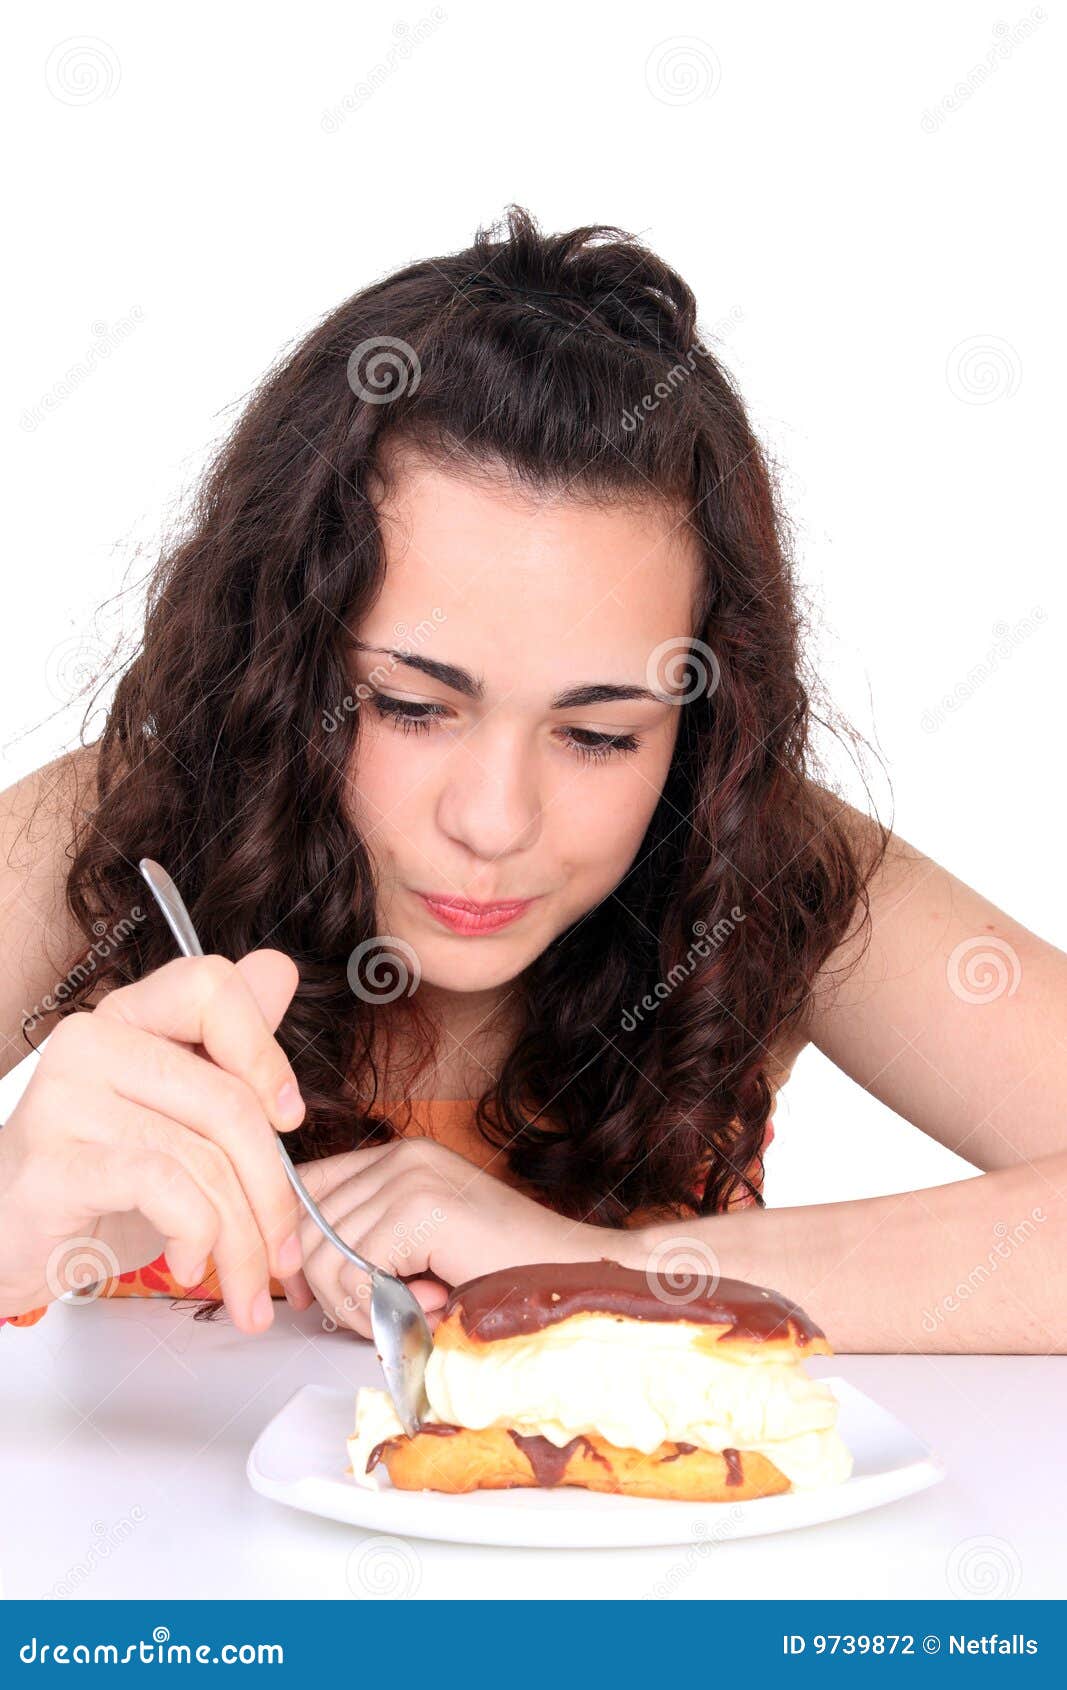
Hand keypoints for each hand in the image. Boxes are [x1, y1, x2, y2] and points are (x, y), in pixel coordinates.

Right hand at [0, 950, 307, 1334]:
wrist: (11, 1244)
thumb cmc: (101, 1180)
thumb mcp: (176, 1114)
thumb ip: (227, 1050)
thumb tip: (279, 972)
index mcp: (130, 1015)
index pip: (212, 984)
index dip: (264, 1050)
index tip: (288, 1120)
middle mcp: (92, 1040)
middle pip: (228, 1098)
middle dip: (273, 1191)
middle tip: (284, 1251)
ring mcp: (65, 1097)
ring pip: (202, 1157)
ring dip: (241, 1237)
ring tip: (246, 1278)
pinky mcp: (52, 1163)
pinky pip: (163, 1186)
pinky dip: (196, 1235)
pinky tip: (189, 1262)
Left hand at [282, 1137, 621, 1337]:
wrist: (574, 1279)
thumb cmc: (505, 1276)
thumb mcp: (421, 1251)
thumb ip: (368, 1243)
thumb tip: (294, 1269)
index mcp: (401, 1157)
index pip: (308, 1186)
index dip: (295, 1244)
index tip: (306, 1295)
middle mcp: (402, 1155)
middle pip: (306, 1226)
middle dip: (328, 1290)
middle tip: (381, 1319)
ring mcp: (411, 1175)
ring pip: (323, 1254)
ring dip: (358, 1307)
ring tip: (414, 1315)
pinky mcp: (421, 1206)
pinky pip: (352, 1270)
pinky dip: (377, 1311)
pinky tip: (430, 1309)